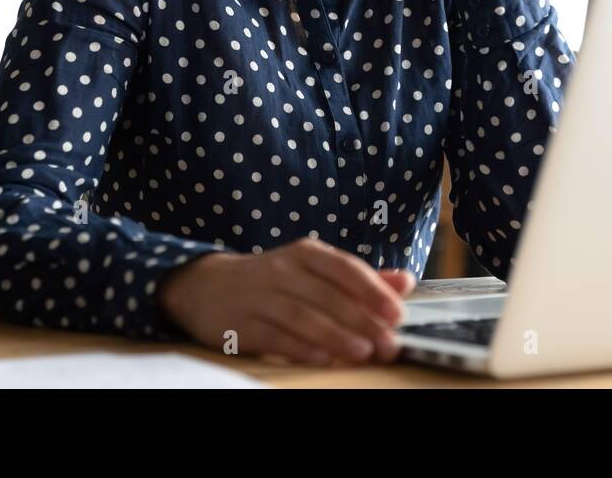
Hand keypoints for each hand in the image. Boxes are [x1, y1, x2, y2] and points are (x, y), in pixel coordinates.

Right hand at [157, 237, 415, 364]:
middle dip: (362, 320)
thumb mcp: (313, 269)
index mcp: (305, 254)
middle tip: (388, 343)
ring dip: (336, 335)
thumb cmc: (273, 280)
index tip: (397, 312)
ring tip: (363, 351)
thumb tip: (405, 282)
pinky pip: (275, 337)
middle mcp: (282, 270)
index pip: (344, 267)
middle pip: (327, 295)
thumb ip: (359, 278)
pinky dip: (302, 348)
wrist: (205, 287)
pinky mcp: (241, 324)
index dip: (372, 289)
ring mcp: (259, 297)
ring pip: (303, 316)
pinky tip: (325, 358)